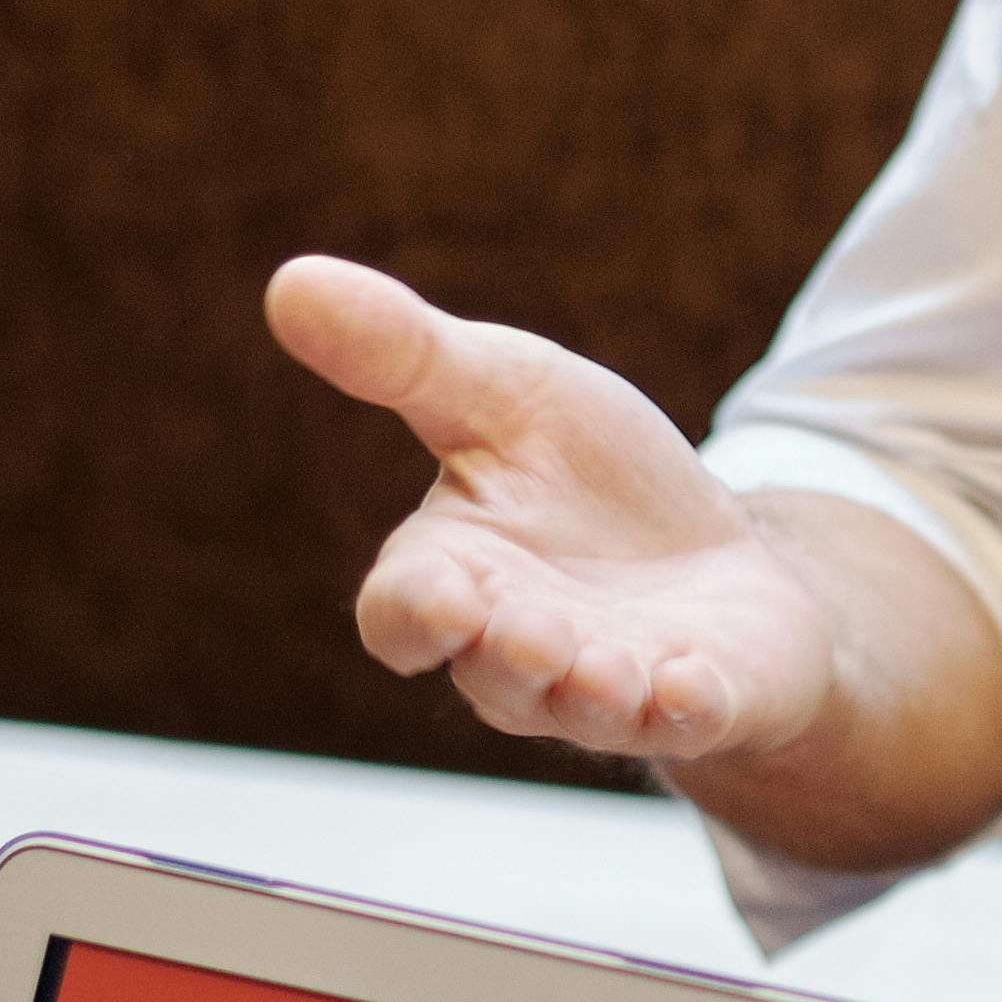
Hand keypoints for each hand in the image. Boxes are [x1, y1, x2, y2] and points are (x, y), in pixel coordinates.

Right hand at [266, 252, 838, 770]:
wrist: (713, 541)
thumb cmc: (585, 476)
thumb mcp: (502, 391)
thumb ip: (402, 355)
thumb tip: (287, 281)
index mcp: (455, 576)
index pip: (403, 617)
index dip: (416, 615)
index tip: (443, 593)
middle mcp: (519, 650)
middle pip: (491, 677)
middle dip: (510, 659)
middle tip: (534, 634)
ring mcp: (610, 686)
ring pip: (582, 711)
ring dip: (590, 693)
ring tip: (605, 668)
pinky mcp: (699, 699)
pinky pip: (687, 721)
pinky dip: (688, 708)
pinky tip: (695, 684)